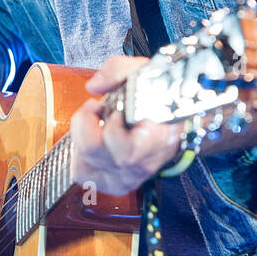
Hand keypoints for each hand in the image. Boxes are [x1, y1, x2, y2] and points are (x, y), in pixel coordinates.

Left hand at [69, 55, 183, 196]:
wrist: (177, 123)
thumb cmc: (161, 99)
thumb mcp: (145, 72)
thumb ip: (117, 70)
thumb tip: (93, 86)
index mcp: (157, 138)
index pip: (121, 139)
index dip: (110, 118)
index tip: (115, 105)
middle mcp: (142, 164)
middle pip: (94, 149)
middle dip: (87, 122)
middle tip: (98, 108)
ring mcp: (128, 178)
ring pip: (85, 162)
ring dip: (81, 137)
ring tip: (96, 124)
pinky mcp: (116, 185)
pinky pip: (82, 174)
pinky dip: (79, 155)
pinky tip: (95, 140)